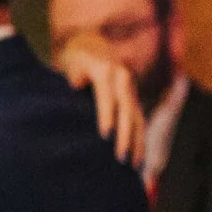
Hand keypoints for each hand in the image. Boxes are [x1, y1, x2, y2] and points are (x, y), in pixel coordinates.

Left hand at [55, 37, 146, 166]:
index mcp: (106, 71)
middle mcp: (123, 79)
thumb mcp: (71, 61)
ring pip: (137, 118)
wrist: (92, 44)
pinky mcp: (134, 98)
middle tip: (120, 158)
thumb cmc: (75, 58)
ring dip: (137, 143)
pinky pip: (139, 121)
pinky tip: (140, 159)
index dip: (107, 116)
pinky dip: (140, 140)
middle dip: (125, 136)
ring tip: (134, 166)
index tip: (105, 136)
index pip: (107, 97)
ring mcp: (131, 89)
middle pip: (126, 111)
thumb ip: (74, 73)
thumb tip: (76, 84)